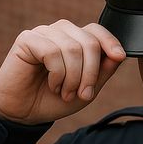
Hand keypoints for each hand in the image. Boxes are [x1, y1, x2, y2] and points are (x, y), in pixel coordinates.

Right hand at [0, 20, 125, 124]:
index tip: (119, 56)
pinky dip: (57, 74)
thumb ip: (102, 72)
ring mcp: (43, 33)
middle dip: (90, 72)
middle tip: (82, 94)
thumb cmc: (52, 100)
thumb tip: (118, 54)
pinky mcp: (27, 39)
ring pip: (72, 48)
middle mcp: (60, 33)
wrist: (24, 112)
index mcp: (75, 40)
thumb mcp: (86, 90)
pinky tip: (53, 84)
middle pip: (88, 41)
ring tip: (65, 92)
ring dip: (73, 77)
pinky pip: (52, 52)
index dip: (110, 41)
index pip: (96, 31)